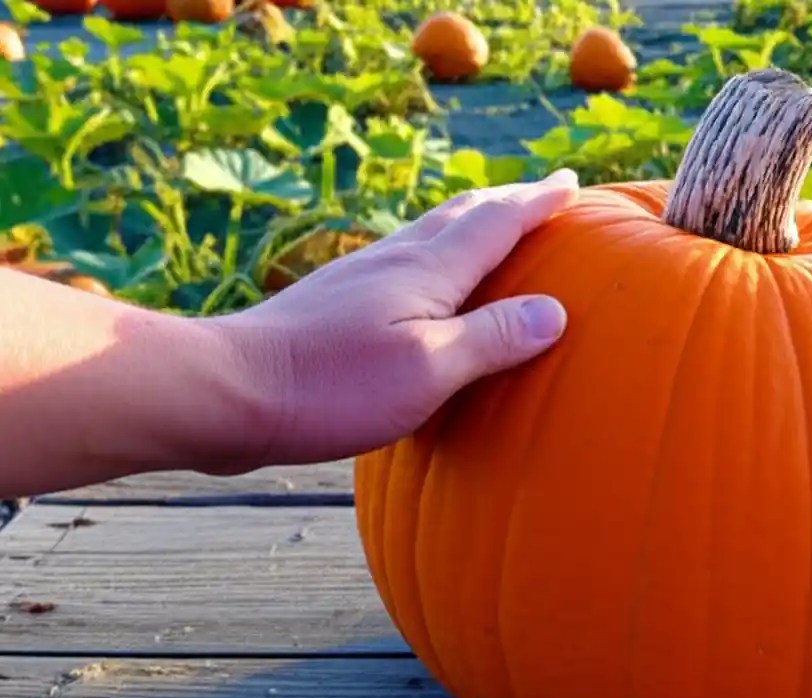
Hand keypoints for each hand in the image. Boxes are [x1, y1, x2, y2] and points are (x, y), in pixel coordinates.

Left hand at [209, 169, 579, 470]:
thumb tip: (554, 311)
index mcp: (426, 270)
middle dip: (508, 201)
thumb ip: (492, 337)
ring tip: (491, 222)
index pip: (496, 223)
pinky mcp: (336, 300)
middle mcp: (395, 259)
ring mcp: (360, 276)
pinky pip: (405, 258)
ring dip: (471, 220)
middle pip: (462, 214)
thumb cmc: (332, 386)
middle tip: (542, 193)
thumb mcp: (428, 369)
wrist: (228, 390)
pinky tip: (423, 276)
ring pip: (430, 232)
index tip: (573, 183)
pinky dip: (437, 251)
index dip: (538, 202)